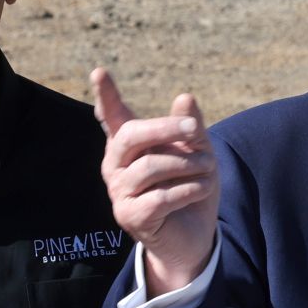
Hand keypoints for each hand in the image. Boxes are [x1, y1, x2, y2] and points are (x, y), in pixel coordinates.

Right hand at [91, 68, 217, 295]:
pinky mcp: (129, 216)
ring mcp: (119, 191)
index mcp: (128, 144)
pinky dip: (189, 190)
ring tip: (208, 168)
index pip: (112, 115)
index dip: (106, 95)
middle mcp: (116, 165)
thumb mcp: (198, 153)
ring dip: (187, 165)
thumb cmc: (191, 187)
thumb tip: (185, 97)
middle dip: (165, 128)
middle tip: (195, 130)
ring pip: (151, 167)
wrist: (194, 236)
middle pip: (130, 135)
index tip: (99, 71)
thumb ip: (190, 127)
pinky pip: (160, 196)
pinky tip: (202, 190)